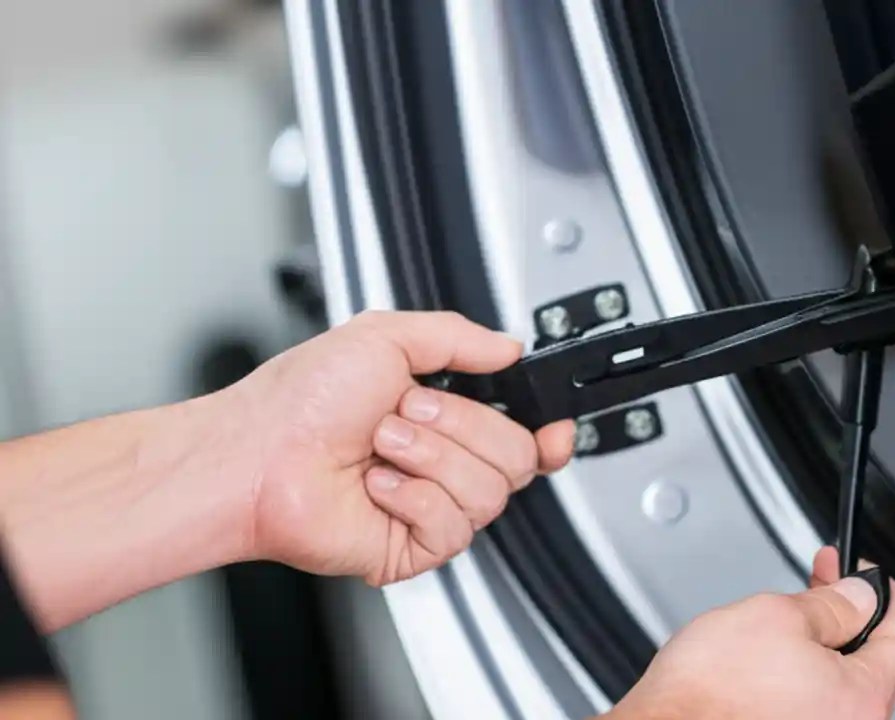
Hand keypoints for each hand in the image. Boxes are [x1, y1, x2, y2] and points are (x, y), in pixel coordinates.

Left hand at [224, 310, 574, 583]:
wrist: (258, 455)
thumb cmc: (301, 400)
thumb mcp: (385, 335)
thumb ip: (457, 335)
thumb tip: (507, 346)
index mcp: (445, 416)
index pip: (526, 435)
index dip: (549, 434)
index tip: (553, 428)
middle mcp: (443, 463)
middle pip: (517, 457)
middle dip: (462, 426)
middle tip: (407, 412)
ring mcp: (430, 506)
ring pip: (490, 491)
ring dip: (431, 457)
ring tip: (382, 445)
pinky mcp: (414, 546)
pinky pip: (453, 527)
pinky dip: (412, 497)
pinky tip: (377, 485)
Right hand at [607, 547, 894, 719]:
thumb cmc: (708, 693)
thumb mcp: (776, 617)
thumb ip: (831, 603)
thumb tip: (861, 595)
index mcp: (862, 699)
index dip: (888, 597)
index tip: (872, 577)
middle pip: (874, 664)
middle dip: (851, 614)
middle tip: (827, 581)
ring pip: (840, 684)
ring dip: (824, 645)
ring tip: (788, 617)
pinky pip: (813, 704)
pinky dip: (803, 675)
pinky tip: (774, 657)